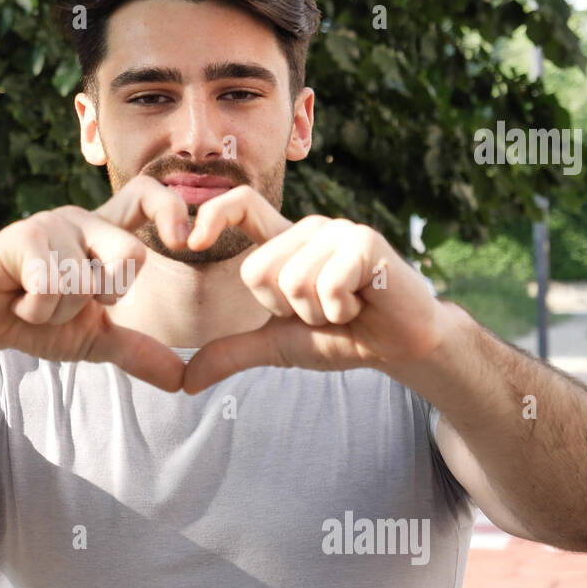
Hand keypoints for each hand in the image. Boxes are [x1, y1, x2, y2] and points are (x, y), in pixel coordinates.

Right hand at [0, 175, 191, 391]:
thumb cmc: (36, 319)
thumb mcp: (94, 339)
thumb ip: (138, 352)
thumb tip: (184, 381)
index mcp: (104, 235)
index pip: (147, 197)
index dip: (172, 211)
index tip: (182, 243)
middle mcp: (81, 221)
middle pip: (132, 254)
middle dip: (107, 297)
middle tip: (74, 302)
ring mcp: (51, 224)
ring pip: (85, 282)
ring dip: (59, 312)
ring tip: (35, 303)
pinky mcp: (21, 237)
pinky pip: (51, 286)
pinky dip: (36, 310)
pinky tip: (17, 301)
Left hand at [181, 186, 445, 393]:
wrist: (400, 346)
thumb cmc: (341, 336)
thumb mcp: (277, 345)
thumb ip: (231, 354)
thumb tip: (186, 382)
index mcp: (285, 243)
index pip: (242, 206)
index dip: (213, 214)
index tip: (190, 243)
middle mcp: (309, 228)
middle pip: (257, 271)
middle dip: (284, 309)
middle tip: (320, 310)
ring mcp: (337, 231)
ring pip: (291, 282)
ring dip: (316, 313)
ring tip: (343, 307)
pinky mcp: (364, 242)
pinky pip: (325, 285)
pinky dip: (340, 310)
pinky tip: (362, 303)